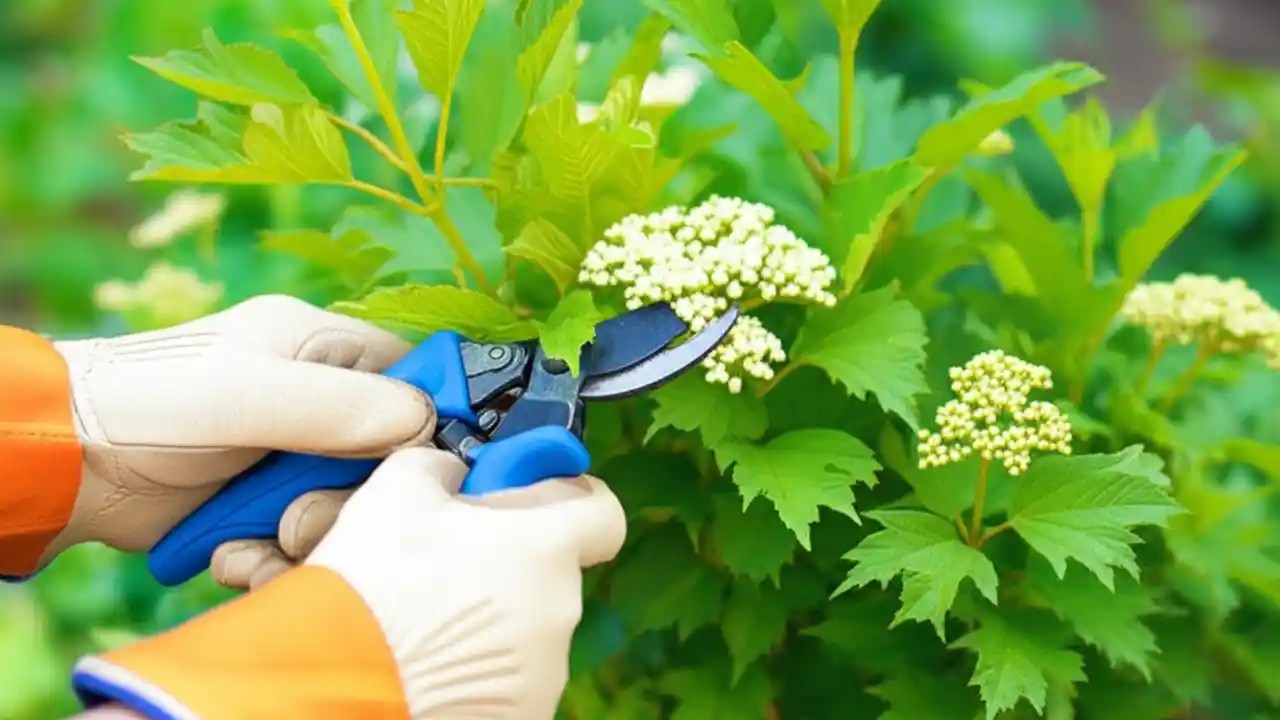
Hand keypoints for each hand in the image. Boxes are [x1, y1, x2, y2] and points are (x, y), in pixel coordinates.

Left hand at [47, 295, 435, 587]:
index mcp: (325, 348)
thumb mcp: (248, 393)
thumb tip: (425, 425)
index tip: (413, 467)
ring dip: (310, 537)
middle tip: (300, 514)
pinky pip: (309, 542)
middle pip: (390, 458)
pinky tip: (236, 557)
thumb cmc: (154, 403)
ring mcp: (296, 457)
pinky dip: (276, 560)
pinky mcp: (270, 507)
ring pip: (353, 509)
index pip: (415, 376)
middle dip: (352, 498)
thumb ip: (342, 405)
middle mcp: (322, 401)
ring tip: (262, 539)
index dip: (428, 422)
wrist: (69, 466)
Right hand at [306, 447, 626, 718]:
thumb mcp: (398, 490)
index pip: (604, 515)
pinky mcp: (526, 712)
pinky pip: (514, 677)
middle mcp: (560, 609)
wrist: (338, 681)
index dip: (575, 502)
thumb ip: (443, 466)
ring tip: (430, 620)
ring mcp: (546, 669)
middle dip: (513, 564)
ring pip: (531, 627)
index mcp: (546, 547)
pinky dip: (484, 668)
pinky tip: (435, 661)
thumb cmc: (373, 582)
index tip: (541, 501)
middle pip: (553, 573)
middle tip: (453, 564)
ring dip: (496, 618)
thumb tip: (453, 472)